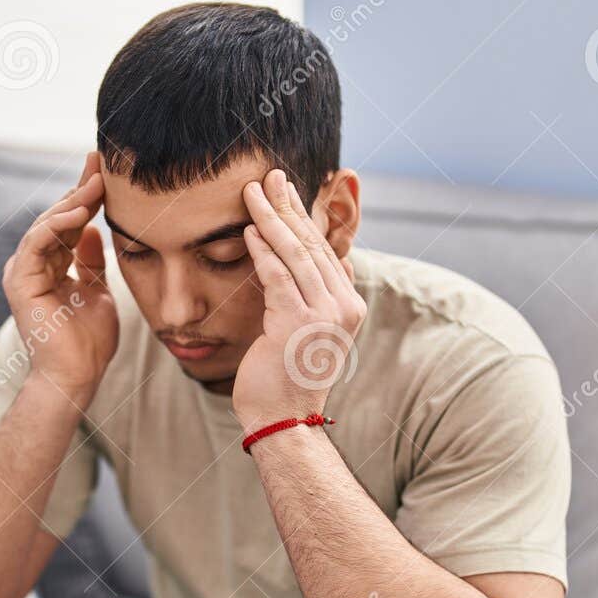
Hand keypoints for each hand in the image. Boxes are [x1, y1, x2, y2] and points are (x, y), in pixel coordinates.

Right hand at [2, 151, 119, 403]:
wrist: (77, 377)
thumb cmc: (89, 343)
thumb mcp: (98, 292)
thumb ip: (92, 262)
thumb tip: (94, 230)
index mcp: (50, 267)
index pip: (69, 223)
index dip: (86, 196)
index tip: (106, 171)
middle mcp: (33, 266)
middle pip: (57, 218)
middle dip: (79, 189)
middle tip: (101, 163)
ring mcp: (23, 272)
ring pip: (46, 225)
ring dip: (71, 201)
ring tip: (96, 182)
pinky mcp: (20, 281)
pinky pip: (36, 242)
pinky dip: (57, 224)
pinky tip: (80, 210)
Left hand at [233, 169, 365, 430]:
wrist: (283, 421)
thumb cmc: (286, 379)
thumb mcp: (309, 333)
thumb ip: (318, 298)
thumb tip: (334, 265)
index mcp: (349, 306)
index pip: (323, 251)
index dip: (302, 217)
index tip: (284, 191)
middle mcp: (343, 307)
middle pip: (311, 245)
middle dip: (288, 207)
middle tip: (269, 176)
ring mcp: (323, 315)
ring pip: (295, 254)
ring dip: (271, 219)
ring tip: (252, 192)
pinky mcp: (297, 324)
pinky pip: (277, 276)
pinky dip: (262, 250)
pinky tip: (248, 229)